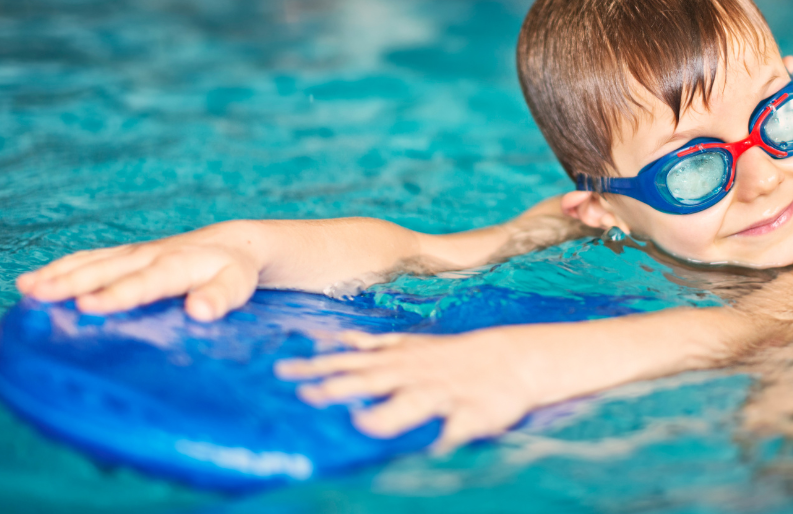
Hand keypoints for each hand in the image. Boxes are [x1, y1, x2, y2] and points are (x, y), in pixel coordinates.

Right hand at [16, 223, 260, 320]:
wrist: (232, 243)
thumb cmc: (233, 272)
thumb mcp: (236, 286)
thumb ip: (219, 298)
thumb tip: (199, 312)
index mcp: (177, 266)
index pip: (144, 282)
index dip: (116, 294)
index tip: (88, 306)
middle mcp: (150, 255)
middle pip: (107, 269)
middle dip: (72, 282)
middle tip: (38, 295)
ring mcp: (134, 253)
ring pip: (91, 262)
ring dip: (58, 275)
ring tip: (25, 289)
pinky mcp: (125, 255)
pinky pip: (88, 259)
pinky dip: (60, 269)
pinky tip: (31, 282)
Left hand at [275, 328, 540, 451]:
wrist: (511, 360)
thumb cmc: (451, 358)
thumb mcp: (409, 346)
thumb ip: (372, 348)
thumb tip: (334, 341)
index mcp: (397, 362)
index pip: (348, 362)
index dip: (317, 368)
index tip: (281, 372)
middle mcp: (413, 376)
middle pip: (371, 381)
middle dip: (340, 389)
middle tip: (307, 396)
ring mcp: (442, 394)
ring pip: (412, 404)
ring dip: (388, 415)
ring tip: (363, 426)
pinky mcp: (473, 413)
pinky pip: (460, 429)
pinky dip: (448, 439)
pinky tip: (436, 451)